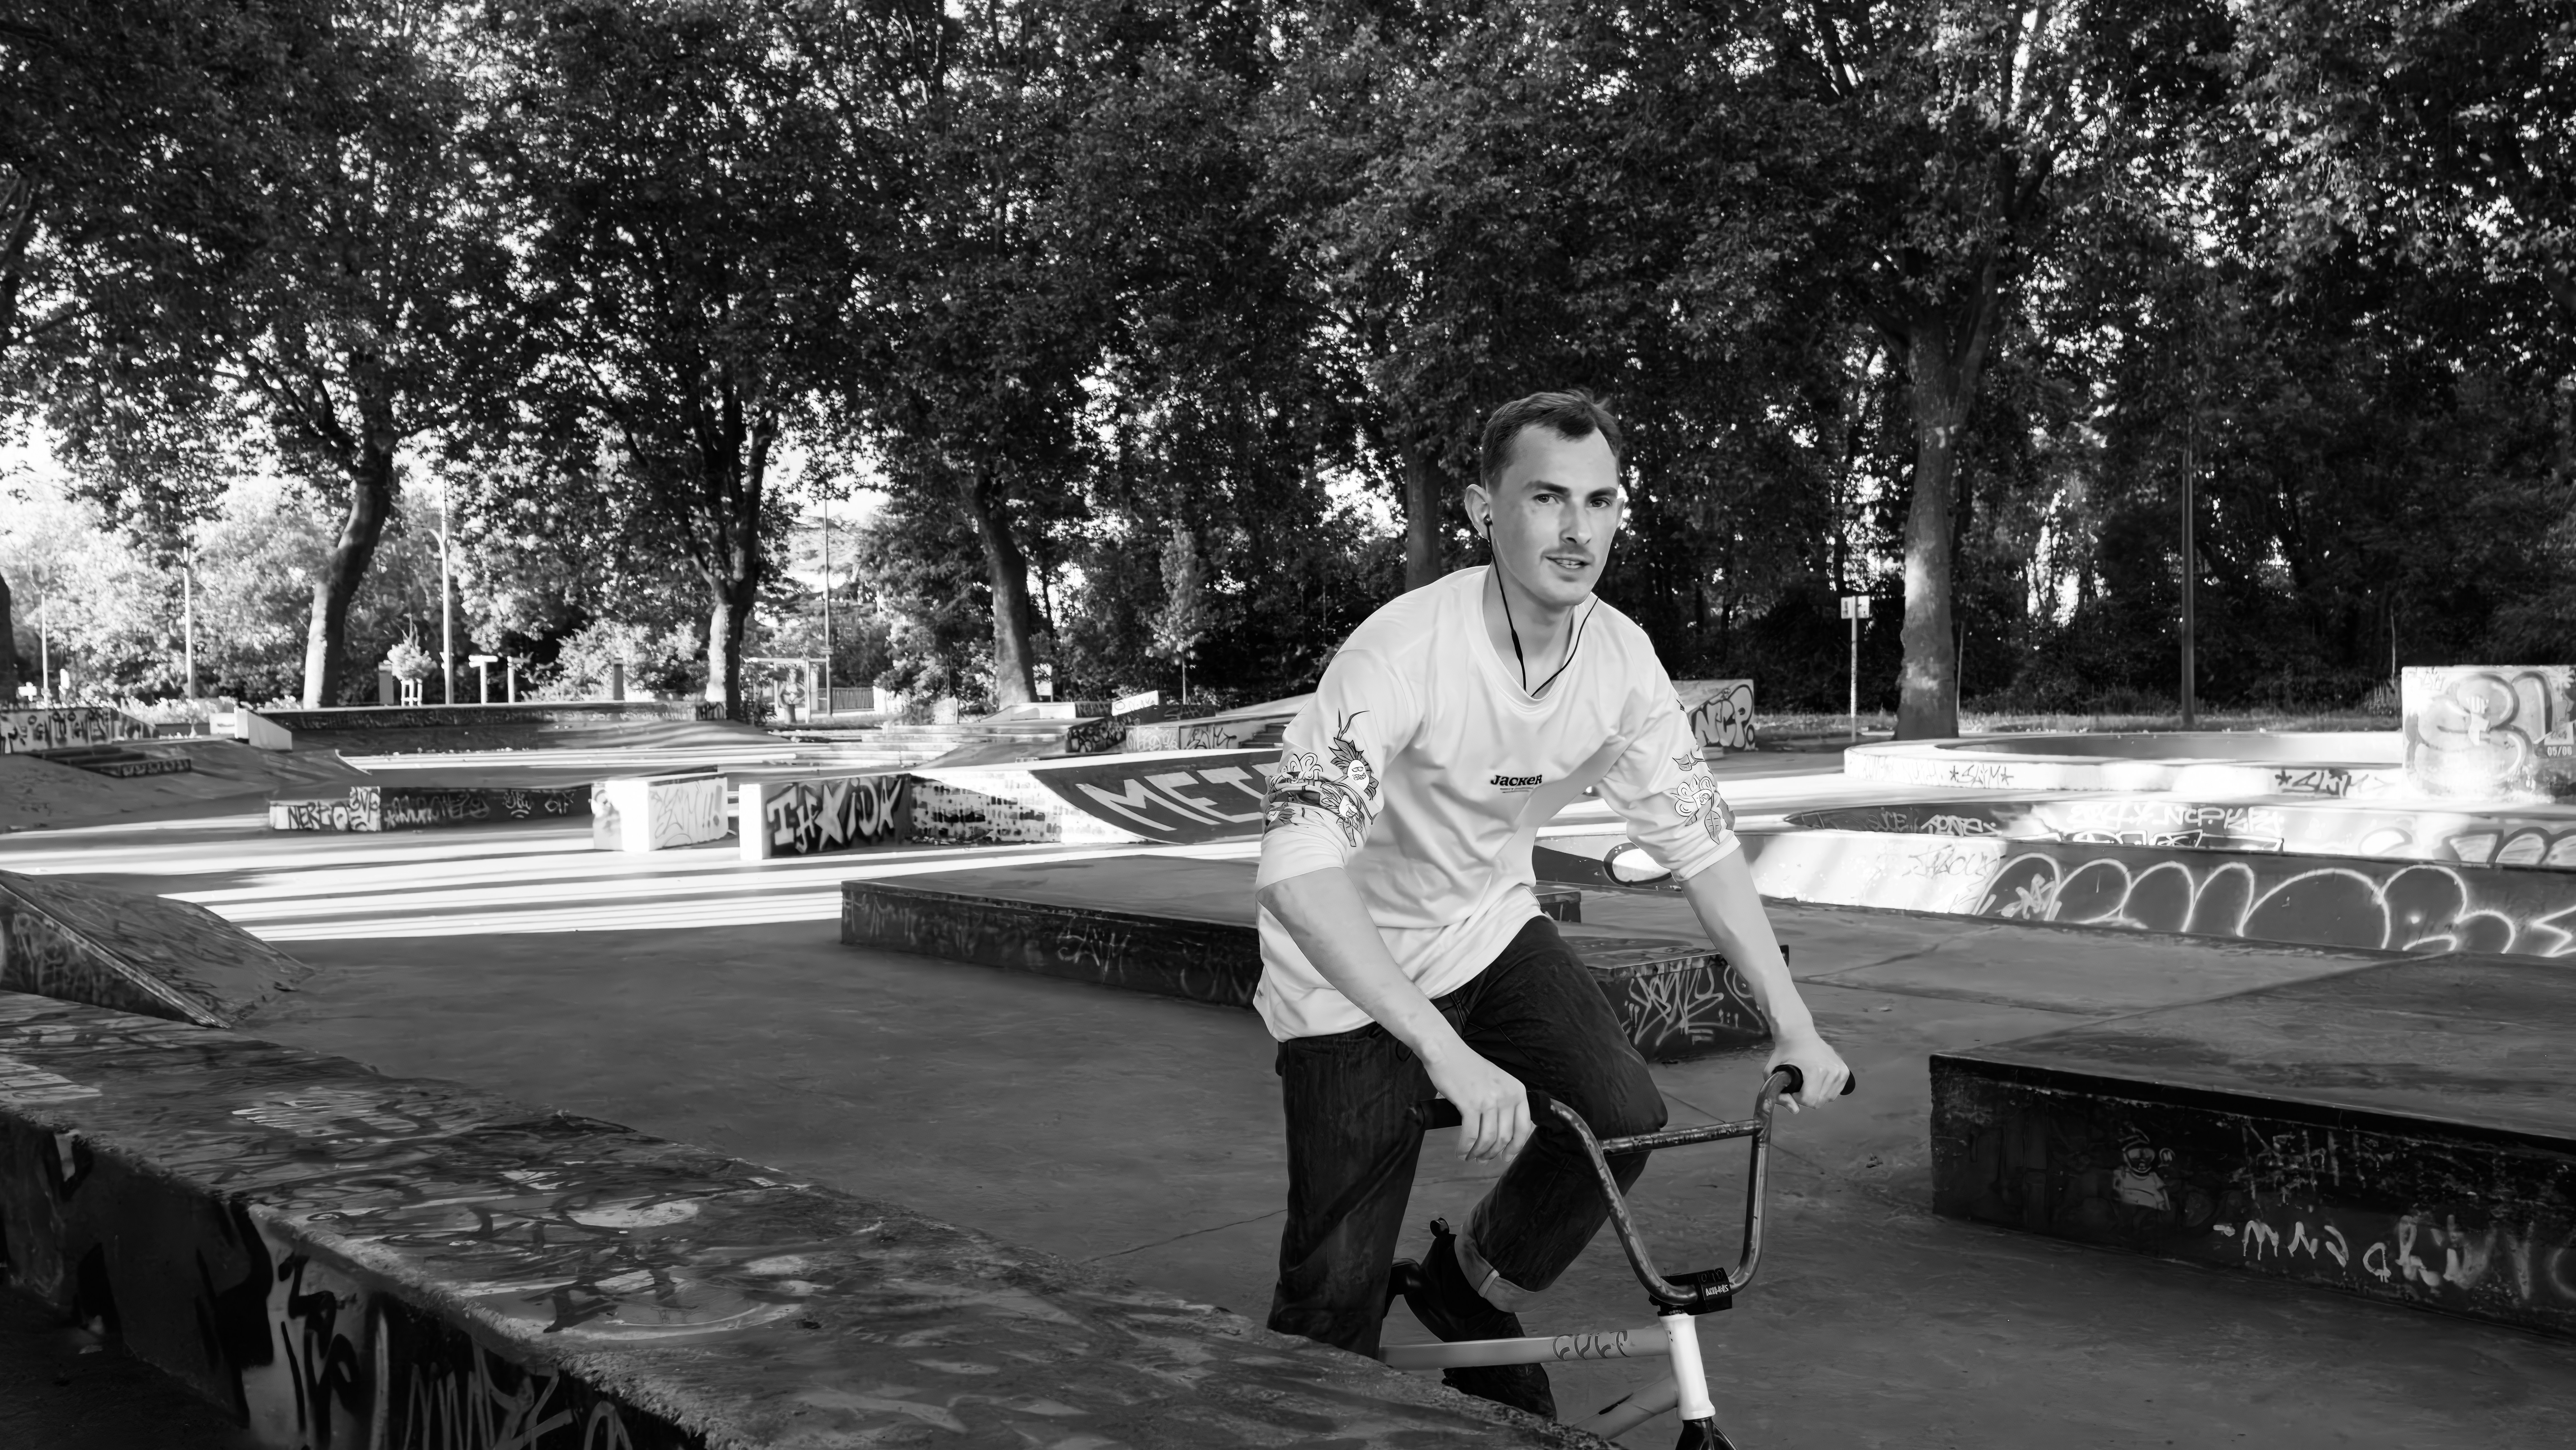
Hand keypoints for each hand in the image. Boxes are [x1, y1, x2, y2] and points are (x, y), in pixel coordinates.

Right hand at [1424, 1048, 1532, 1163]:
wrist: (1446, 1051)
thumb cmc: (1467, 1067)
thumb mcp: (1495, 1082)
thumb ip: (1502, 1104)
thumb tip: (1500, 1134)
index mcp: (1517, 1090)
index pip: (1523, 1127)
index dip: (1515, 1147)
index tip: (1506, 1157)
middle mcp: (1507, 1096)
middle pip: (1504, 1137)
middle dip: (1493, 1153)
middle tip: (1482, 1160)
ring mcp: (1489, 1100)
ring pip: (1488, 1139)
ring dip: (1478, 1153)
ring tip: (1470, 1157)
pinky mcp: (1470, 1104)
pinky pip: (1470, 1135)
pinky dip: (1465, 1148)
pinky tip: (1460, 1152)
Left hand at [1764, 1029, 1849, 1111]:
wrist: (1799, 1034)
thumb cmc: (1784, 1052)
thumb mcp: (1772, 1072)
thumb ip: (1780, 1095)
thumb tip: (1795, 1111)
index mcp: (1816, 1071)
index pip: (1810, 1100)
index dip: (1797, 1098)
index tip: (1792, 1088)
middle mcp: (1831, 1071)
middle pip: (1819, 1101)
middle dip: (1807, 1097)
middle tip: (1800, 1084)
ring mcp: (1840, 1070)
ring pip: (1829, 1098)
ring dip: (1817, 1094)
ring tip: (1808, 1081)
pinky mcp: (1844, 1070)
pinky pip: (1836, 1091)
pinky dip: (1826, 1090)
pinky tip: (1818, 1080)